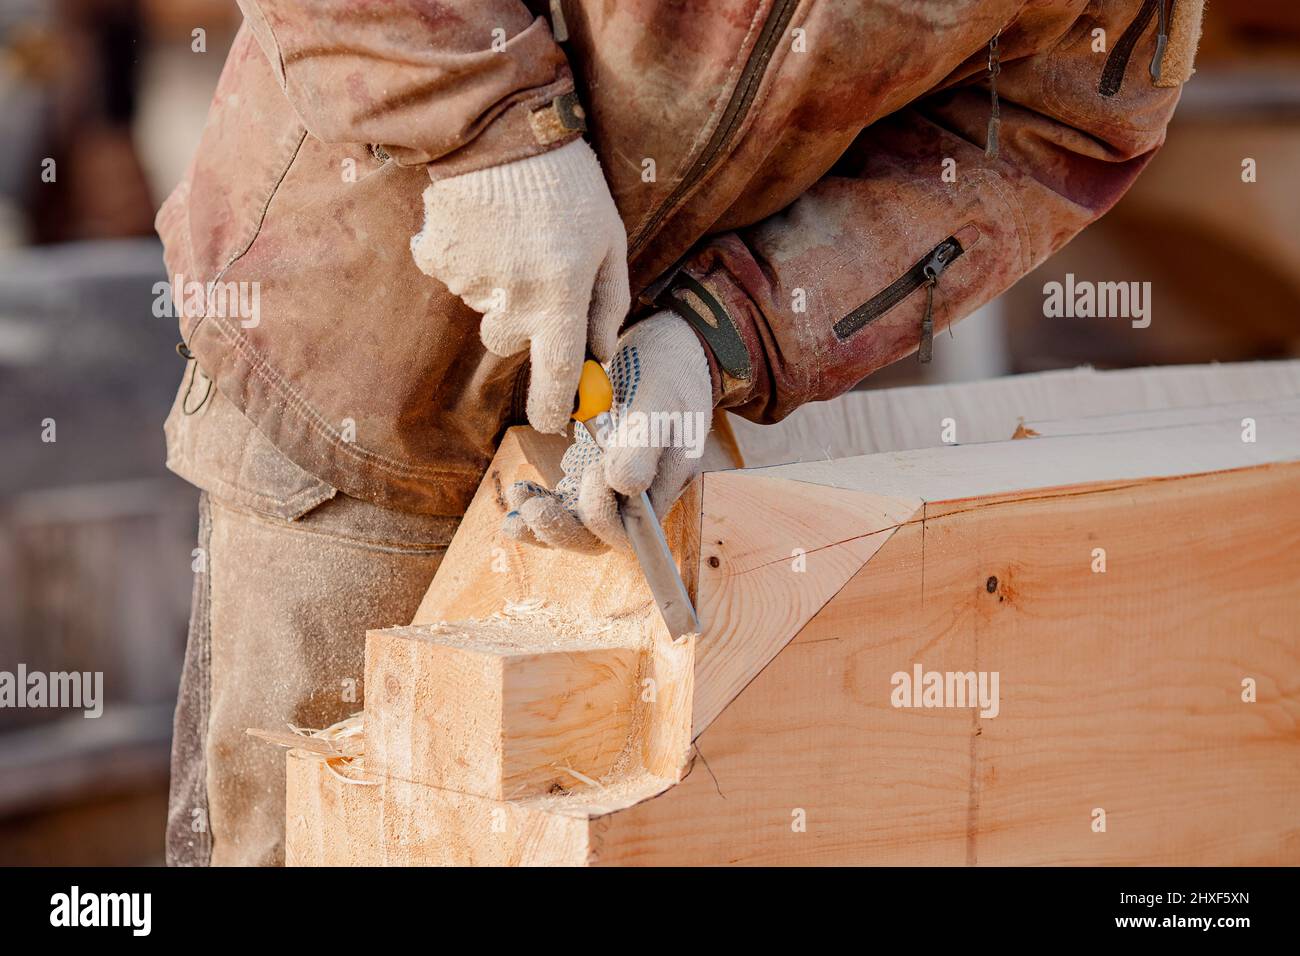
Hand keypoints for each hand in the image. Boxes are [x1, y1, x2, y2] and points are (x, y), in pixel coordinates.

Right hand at [410, 139, 628, 433]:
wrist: (502, 127)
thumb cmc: (570, 185)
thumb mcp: (609, 241)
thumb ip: (609, 303)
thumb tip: (602, 353)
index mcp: (561, 300)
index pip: (558, 378)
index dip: (554, 408)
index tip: (553, 421)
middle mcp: (514, 301)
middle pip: (510, 343)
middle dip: (523, 321)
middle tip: (537, 269)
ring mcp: (470, 283)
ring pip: (482, 307)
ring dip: (496, 284)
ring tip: (511, 233)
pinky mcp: (437, 260)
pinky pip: (451, 276)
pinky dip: (464, 259)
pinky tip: (480, 224)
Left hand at [503, 311, 712, 551]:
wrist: (666, 349)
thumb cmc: (668, 371)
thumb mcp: (658, 400)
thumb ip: (642, 445)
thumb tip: (623, 487)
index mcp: (665, 484)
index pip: (633, 531)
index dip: (604, 517)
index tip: (589, 471)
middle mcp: (642, 495)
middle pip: (602, 538)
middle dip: (564, 529)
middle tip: (532, 507)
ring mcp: (617, 487)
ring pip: (581, 526)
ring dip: (546, 522)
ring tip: (518, 499)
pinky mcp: (596, 475)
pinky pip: (569, 504)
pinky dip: (543, 505)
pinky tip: (518, 495)